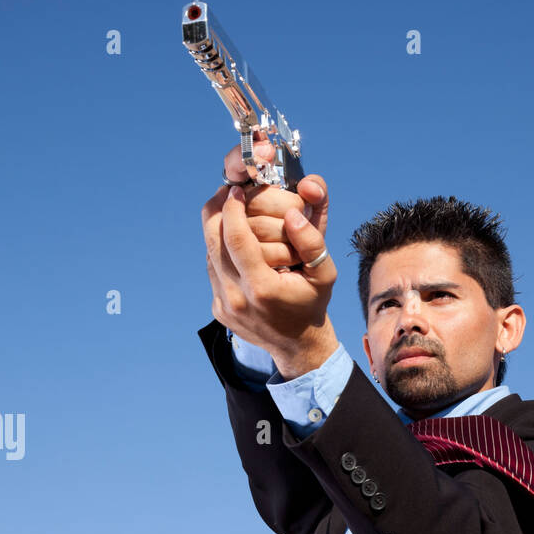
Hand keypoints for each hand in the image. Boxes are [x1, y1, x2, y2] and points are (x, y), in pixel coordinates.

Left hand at [202, 136, 337, 363]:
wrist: (298, 344)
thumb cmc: (312, 303)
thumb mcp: (324, 274)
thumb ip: (313, 241)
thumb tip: (293, 214)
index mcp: (262, 289)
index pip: (236, 237)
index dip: (232, 208)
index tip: (236, 189)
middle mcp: (237, 299)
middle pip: (213, 241)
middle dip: (217, 210)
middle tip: (226, 192)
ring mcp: (224, 306)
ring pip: (209, 254)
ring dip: (216, 229)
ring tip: (229, 212)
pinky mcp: (218, 309)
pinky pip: (213, 270)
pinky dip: (219, 250)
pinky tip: (233, 241)